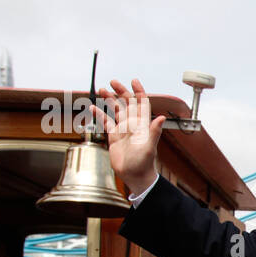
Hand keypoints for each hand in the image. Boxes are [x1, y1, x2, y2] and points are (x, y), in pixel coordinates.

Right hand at [92, 78, 165, 194]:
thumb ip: (154, 131)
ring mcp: (123, 130)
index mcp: (142, 124)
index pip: (142, 103)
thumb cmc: (144, 163)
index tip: (133, 80)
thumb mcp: (149, 146)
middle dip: (121, 91)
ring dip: (110, 99)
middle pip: (127, 103)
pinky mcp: (114, 137)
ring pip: (116, 110)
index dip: (139, 91)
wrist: (135, 175)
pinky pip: (106, 122)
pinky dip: (100, 114)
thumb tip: (161, 118)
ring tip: (102, 89)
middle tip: (113, 81)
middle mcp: (133, 124)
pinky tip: (93, 107)